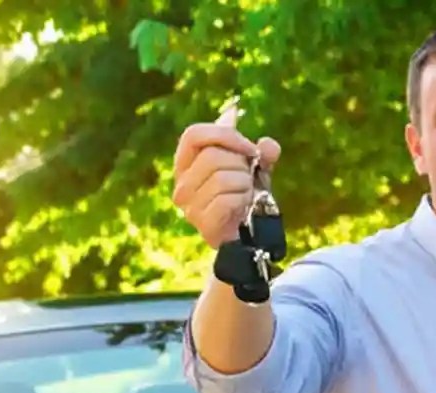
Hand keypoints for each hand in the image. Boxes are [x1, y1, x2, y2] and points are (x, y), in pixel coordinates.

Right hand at [172, 109, 281, 247]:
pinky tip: (244, 207)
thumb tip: (231, 113)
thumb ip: (251, 147)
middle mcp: (182, 186)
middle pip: (211, 156)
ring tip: (246, 195)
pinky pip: (227, 199)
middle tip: (248, 179)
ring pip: (222, 178)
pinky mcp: (204, 224)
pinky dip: (243, 200)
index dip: (224, 134)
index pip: (193, 135)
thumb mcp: (254, 167)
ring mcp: (190, 207)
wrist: (250, 236)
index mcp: (186, 165)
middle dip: (241, 164)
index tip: (250, 148)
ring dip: (245, 184)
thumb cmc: (246, 196)